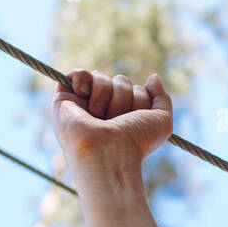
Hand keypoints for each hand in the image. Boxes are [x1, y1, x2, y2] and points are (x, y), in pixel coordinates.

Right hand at [52, 68, 173, 171]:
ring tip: (99, 118)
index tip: (134, 120)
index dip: (140, 100)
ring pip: (102, 77)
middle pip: (120, 81)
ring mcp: (84, 105)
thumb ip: (162, 98)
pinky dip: (82, 79)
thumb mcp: (162, 122)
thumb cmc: (135, 142)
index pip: (136, 90)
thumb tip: (152, 78)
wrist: (107, 152)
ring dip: (105, 95)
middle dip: (123, 98)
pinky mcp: (64, 100)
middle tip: (116, 120)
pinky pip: (77, 73)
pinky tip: (84, 95)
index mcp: (124, 116)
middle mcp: (104, 110)